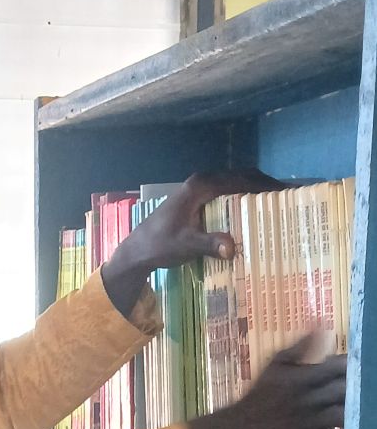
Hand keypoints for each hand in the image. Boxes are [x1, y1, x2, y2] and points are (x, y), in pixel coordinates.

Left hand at [101, 171, 282, 319]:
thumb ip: (208, 244)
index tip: (286, 192)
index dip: (264, 184)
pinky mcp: (199, 201)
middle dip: (265, 186)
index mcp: (201, 186)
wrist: (138, 250)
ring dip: (255, 192)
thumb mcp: (185, 245)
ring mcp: (200, 191)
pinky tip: (255, 214)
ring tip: (278, 205)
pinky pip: (227, 195)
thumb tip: (232, 247)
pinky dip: (244, 200)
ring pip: (235, 185)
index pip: (240, 179)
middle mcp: (202, 182)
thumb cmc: (159, 245)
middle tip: (289, 199)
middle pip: (241, 178)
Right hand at [187, 338, 346, 428]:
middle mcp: (307, 401)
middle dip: (359, 389)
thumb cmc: (256, 399)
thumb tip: (322, 325)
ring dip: (356, 412)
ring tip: (360, 410)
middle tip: (363, 390)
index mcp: (300, 379)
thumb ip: (299, 347)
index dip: (353, 367)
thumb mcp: (274, 367)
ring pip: (346, 416)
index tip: (359, 368)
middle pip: (346, 391)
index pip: (339, 367)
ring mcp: (309, 426)